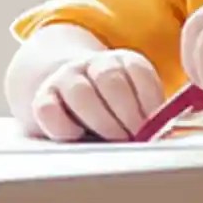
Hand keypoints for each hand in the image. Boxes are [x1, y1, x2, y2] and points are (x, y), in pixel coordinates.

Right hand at [30, 49, 164, 141]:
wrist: (64, 96)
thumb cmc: (109, 111)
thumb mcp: (133, 105)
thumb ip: (146, 116)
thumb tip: (160, 136)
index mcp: (122, 62)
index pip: (138, 71)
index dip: (149, 100)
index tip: (155, 124)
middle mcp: (92, 65)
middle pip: (110, 80)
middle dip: (127, 113)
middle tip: (135, 137)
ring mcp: (64, 79)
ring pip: (81, 93)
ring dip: (101, 121)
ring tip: (114, 140)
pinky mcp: (42, 99)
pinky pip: (50, 109)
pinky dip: (65, 127)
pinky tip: (78, 137)